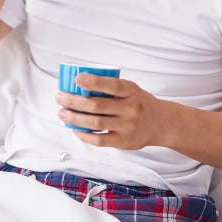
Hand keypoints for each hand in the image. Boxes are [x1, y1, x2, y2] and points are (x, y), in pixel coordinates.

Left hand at [55, 74, 171, 149]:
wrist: (162, 123)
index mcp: (131, 91)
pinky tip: (75, 129)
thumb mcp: (131, 89)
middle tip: (60, 97)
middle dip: (74, 101)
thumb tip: (78, 84)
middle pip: (97, 105)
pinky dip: (85, 135)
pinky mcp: (124, 142)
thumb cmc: (139, 102)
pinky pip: (100, 140)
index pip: (112, 85)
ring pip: (95, 122)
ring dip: (74, 118)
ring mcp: (127, 126)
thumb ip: (110, 88)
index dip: (93, 82)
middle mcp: (131, 108)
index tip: (77, 79)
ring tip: (62, 113)